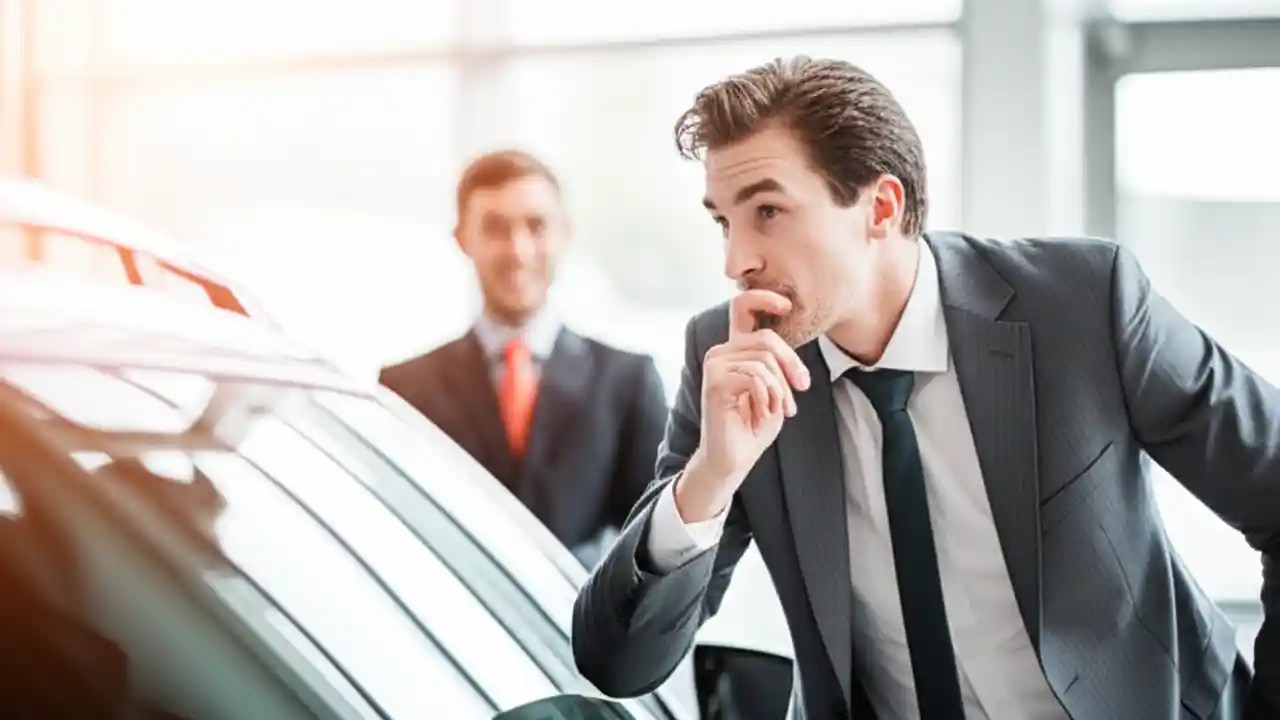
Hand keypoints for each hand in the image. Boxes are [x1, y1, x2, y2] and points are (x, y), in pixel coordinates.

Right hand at [675, 290, 810, 521]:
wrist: (734, 459)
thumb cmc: (754, 426)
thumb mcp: (775, 390)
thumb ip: (778, 365)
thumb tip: (785, 352)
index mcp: (736, 350)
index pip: (743, 307)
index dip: (764, 297)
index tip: (786, 304)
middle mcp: (722, 352)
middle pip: (767, 338)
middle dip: (791, 364)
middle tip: (802, 387)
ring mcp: (715, 364)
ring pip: (764, 360)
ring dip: (780, 389)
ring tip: (781, 409)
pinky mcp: (715, 381)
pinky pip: (756, 377)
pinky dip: (769, 396)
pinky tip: (764, 412)